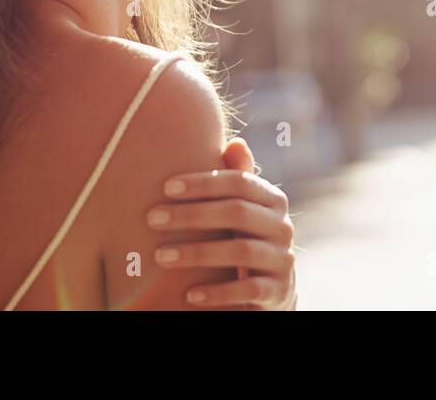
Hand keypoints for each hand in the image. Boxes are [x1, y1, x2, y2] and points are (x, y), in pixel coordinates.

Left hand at [148, 137, 297, 308]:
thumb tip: (236, 142)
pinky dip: (217, 292)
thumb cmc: (246, 238)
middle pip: (236, 213)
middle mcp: (283, 226)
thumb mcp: (243, 209)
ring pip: (240, 252)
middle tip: (152, 218)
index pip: (240, 182)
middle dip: (191, 214)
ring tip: (161, 256)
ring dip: (197, 253)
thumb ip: (237, 178)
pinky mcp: (279, 291)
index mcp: (272, 199)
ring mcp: (283, 259)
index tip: (165, 187)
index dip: (203, 182)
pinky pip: (248, 291)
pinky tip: (189, 294)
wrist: (272, 289)